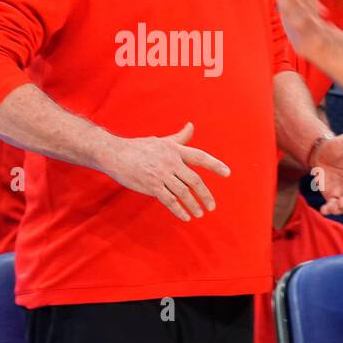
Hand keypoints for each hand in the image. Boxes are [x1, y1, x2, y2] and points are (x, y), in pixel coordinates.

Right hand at [98, 122, 229, 221]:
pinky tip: (185, 216)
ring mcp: (161, 174)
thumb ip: (179, 137)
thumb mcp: (162, 140)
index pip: (199, 157)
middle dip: (205, 194)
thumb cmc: (139, 147)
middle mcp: (170, 161)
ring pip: (183, 192)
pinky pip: (169, 200)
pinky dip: (179, 210)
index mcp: (174, 150)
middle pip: (194, 179)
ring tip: (199, 213)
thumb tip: (191, 126)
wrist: (115, 154)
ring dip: (193, 205)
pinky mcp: (151, 185)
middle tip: (212, 206)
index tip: (227, 173)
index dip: (215, 165)